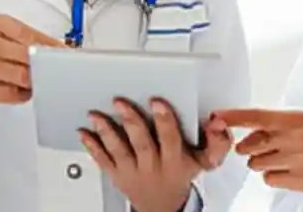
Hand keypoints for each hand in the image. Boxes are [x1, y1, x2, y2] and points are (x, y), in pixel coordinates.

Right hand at [0, 14, 61, 138]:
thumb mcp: (3, 39)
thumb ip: (29, 41)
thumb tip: (64, 49)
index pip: (31, 35)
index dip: (53, 47)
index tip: (67, 55)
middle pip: (29, 56)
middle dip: (45, 65)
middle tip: (55, 70)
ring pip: (23, 76)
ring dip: (34, 81)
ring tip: (33, 80)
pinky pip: (13, 94)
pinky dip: (23, 94)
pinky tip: (19, 90)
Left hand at [80, 98, 232, 211]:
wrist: (162, 206)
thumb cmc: (180, 174)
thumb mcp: (203, 163)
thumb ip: (216, 143)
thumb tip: (218, 123)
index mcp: (175, 161)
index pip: (171, 139)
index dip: (164, 120)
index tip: (156, 102)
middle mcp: (153, 167)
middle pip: (142, 143)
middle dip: (131, 121)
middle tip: (120, 101)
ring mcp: (133, 172)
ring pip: (119, 151)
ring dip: (106, 132)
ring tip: (96, 115)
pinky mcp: (117, 175)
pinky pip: (102, 161)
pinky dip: (92, 146)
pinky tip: (84, 132)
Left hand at [213, 108, 302, 194]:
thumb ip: (276, 124)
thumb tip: (249, 132)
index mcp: (294, 120)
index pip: (255, 117)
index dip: (233, 118)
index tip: (217, 118)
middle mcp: (292, 139)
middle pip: (250, 145)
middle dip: (250, 147)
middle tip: (264, 146)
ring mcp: (295, 160)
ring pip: (256, 163)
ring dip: (262, 162)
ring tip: (282, 158)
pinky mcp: (298, 180)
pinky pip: (269, 178)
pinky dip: (273, 175)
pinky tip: (288, 170)